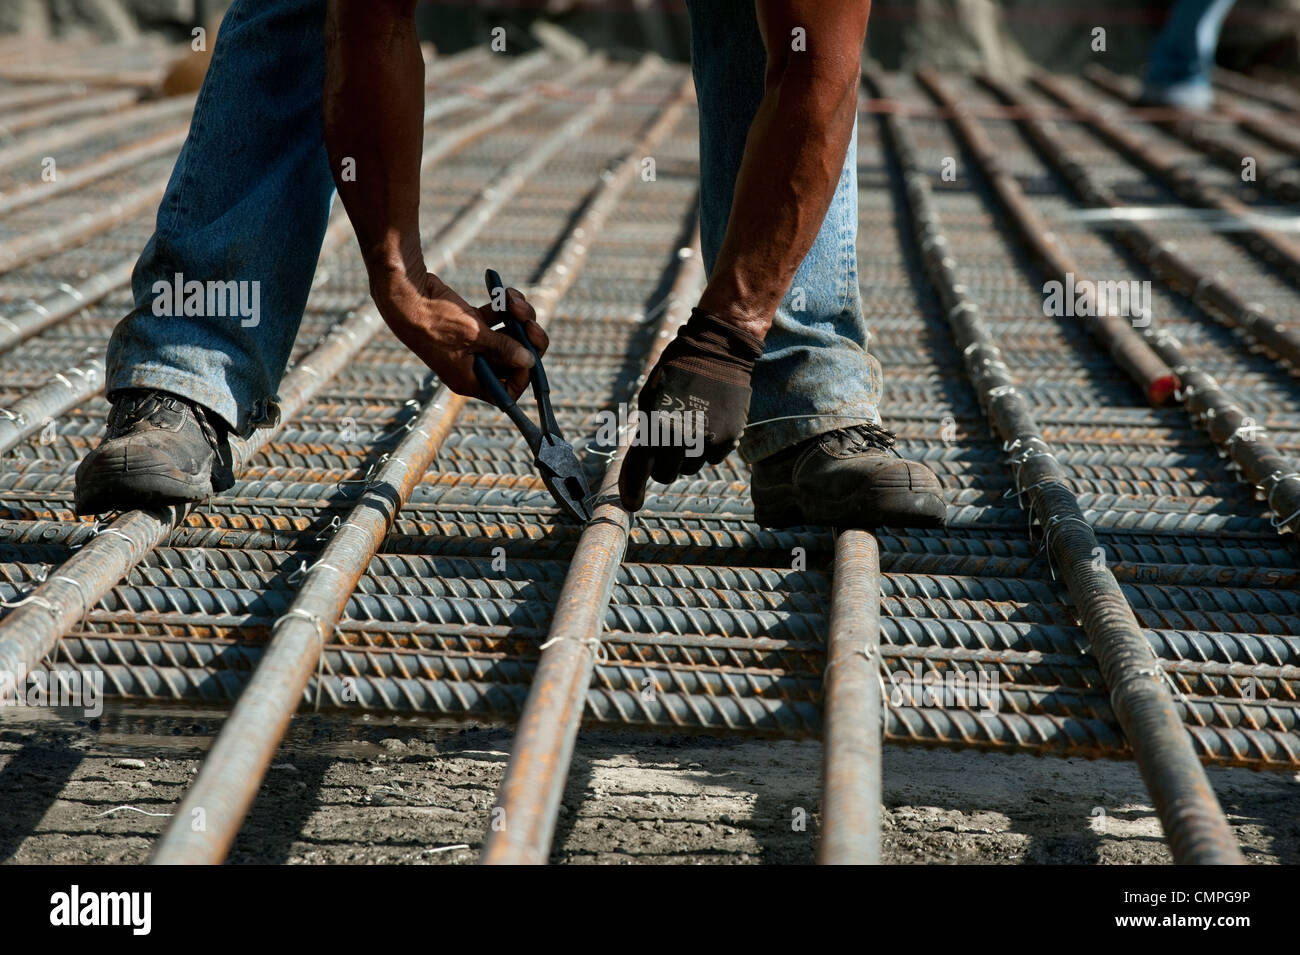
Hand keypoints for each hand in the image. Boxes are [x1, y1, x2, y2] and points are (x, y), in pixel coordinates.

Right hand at [373, 269, 547, 401]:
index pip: (507, 391)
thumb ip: (503, 349)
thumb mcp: (473, 336)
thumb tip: (530, 362)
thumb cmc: (433, 322)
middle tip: (529, 324)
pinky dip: (505, 305)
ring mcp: (473, 342)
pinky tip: (504, 291)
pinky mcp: (472, 322)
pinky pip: (499, 318)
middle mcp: (473, 364)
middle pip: (514, 360)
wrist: (406, 294)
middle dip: (527, 340)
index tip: (529, 356)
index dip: (523, 376)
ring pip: (510, 335)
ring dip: (518, 317)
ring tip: (513, 300)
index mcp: (470, 379)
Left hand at [618, 309, 763, 510]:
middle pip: (666, 476)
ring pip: (690, 468)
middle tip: (666, 443)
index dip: (632, 491)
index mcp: (656, 427)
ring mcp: (708, 441)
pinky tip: (709, 421)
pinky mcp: (730, 440)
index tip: (631, 505)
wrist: (718, 350)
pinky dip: (708, 447)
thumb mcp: (650, 400)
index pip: (640, 469)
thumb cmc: (676, 371)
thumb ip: (645, 435)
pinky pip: (712, 458)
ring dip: (686, 455)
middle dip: (663, 465)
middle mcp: (682, 438)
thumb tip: (643, 467)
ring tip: (690, 423)